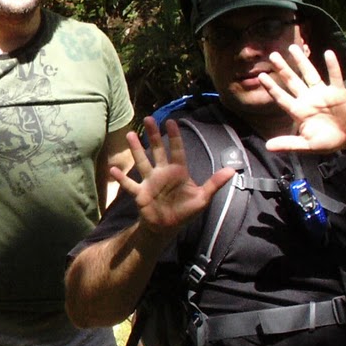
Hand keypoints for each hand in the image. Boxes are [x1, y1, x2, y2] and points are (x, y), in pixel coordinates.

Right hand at [112, 116, 233, 235]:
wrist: (167, 227)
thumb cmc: (185, 211)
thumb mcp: (202, 198)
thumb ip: (214, 184)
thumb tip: (232, 170)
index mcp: (178, 172)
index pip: (177, 150)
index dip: (174, 136)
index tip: (171, 121)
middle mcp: (162, 173)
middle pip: (157, 150)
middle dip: (154, 135)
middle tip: (149, 118)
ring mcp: (149, 182)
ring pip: (142, 162)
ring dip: (136, 149)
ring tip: (130, 134)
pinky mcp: (140, 193)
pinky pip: (129, 185)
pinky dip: (122, 178)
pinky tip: (113, 170)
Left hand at [258, 47, 345, 152]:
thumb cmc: (327, 141)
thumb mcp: (307, 145)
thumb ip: (288, 144)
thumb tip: (267, 147)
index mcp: (299, 111)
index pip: (281, 97)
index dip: (271, 88)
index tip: (260, 76)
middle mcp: (308, 99)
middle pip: (292, 81)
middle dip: (282, 69)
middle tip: (272, 55)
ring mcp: (322, 93)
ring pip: (310, 74)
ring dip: (302, 62)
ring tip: (293, 47)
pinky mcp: (338, 92)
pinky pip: (334, 76)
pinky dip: (332, 65)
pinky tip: (328, 53)